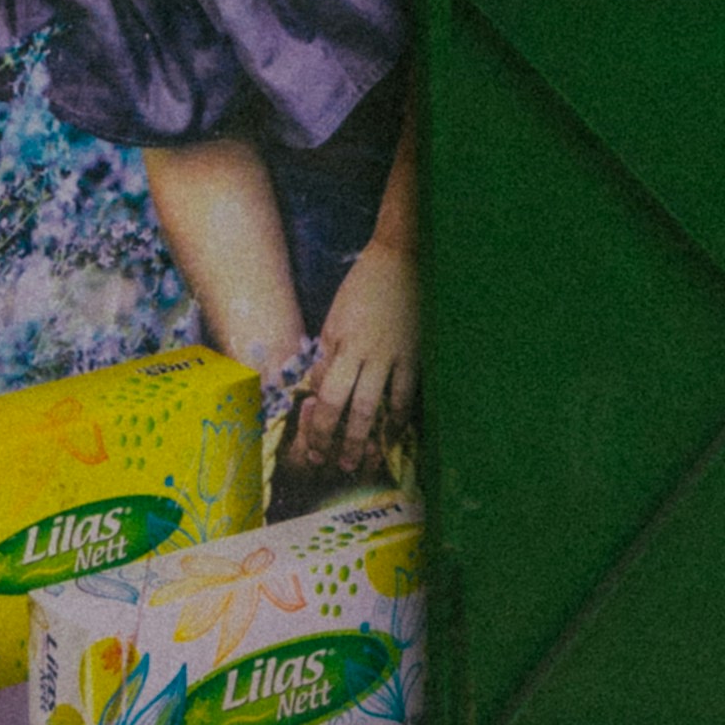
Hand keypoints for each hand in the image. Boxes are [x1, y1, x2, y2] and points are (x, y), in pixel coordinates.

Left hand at [291, 234, 418, 481]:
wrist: (400, 260)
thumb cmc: (363, 287)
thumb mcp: (335, 317)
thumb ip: (329, 352)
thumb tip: (319, 386)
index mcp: (337, 341)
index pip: (322, 391)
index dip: (315, 421)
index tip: (311, 442)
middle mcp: (360, 352)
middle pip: (342, 405)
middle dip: (333, 438)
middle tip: (327, 464)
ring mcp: (389, 355)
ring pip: (373, 406)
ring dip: (363, 437)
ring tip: (358, 461)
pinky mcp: (413, 354)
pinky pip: (405, 393)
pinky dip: (398, 417)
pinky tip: (393, 434)